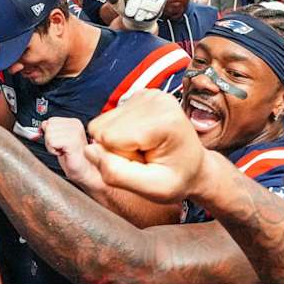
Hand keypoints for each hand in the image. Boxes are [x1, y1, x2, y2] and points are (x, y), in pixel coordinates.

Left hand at [42, 117, 105, 192]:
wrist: (84, 171)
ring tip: (63, 151)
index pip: (49, 121)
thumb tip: (42, 125)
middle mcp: (75, 125)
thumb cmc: (73, 158)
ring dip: (52, 146)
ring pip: (49, 135)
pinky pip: (52, 142)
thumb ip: (51, 130)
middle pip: (48, 126)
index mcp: (73, 122)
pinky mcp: (72, 141)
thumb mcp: (59, 139)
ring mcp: (75, 132)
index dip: (50, 134)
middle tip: (61, 148)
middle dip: (50, 140)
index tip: (60, 143)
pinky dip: (54, 151)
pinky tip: (64, 153)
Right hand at [85, 90, 206, 202]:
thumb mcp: (153, 190)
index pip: (108, 137)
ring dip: (119, 142)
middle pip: (103, 127)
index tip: (145, 165)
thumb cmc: (177, 180)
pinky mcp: (140, 95)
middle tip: (144, 159)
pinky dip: (122, 133)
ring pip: (104, 122)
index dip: (119, 158)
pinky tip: (143, 140)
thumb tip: (89, 150)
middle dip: (117, 149)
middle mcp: (155, 99)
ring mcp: (147, 94)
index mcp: (164, 119)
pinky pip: (110, 118)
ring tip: (145, 150)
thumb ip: (117, 173)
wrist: (194, 166)